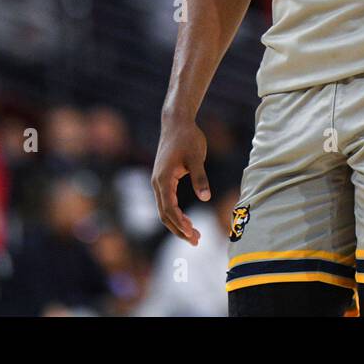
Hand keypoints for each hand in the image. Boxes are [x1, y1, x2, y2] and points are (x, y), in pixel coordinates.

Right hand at [151, 113, 210, 244]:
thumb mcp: (197, 157)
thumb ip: (200, 177)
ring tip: (194, 236)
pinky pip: (167, 202)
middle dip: (179, 229)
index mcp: (163, 179)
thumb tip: (206, 198)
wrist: (176, 122)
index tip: (192, 234)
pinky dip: (176, 214)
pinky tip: (187, 221)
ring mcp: (159, 182)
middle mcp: (157, 183)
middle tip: (197, 241)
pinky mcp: (163, 179)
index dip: (180, 223)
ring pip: (165, 210)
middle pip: (164, 214)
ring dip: (177, 224)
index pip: (169, 208)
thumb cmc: (187, 138)